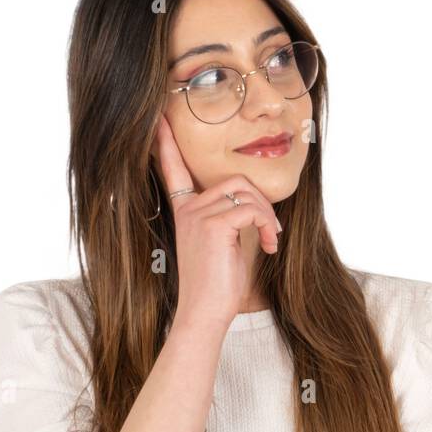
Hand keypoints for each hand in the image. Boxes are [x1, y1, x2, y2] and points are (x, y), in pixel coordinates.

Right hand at [156, 113, 282, 331]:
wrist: (205, 313)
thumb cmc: (217, 285)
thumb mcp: (223, 244)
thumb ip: (229, 218)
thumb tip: (254, 203)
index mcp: (185, 211)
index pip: (172, 170)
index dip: (166, 144)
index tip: (159, 118)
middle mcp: (187, 209)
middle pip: (234, 180)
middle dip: (261, 202)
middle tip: (271, 231)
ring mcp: (197, 215)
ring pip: (246, 193)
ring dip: (268, 216)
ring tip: (270, 240)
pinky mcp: (212, 225)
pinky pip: (251, 209)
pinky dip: (267, 225)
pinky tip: (268, 246)